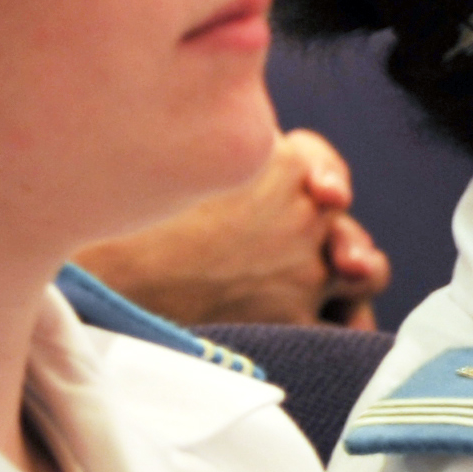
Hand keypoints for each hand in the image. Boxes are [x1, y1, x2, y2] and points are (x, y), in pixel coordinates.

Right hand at [74, 130, 390, 327]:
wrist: (108, 278)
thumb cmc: (134, 216)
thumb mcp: (191, 153)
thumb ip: (235, 145)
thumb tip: (261, 143)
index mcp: (281, 161)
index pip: (321, 163)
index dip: (322, 179)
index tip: (322, 194)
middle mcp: (304, 210)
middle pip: (340, 220)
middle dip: (329, 235)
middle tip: (301, 252)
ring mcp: (307, 267)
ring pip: (364, 272)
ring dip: (350, 278)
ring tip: (333, 288)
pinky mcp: (298, 319)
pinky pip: (346, 325)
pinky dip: (340, 326)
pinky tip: (330, 328)